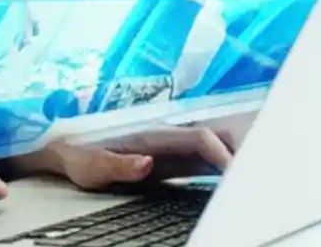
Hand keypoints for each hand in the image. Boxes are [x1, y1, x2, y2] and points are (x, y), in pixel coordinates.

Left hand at [21, 126, 233, 191]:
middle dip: (237, 152)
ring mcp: (169, 148)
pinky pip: (201, 161)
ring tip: (249, 181)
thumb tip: (147, 163)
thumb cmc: (80, 157)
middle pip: (213, 138)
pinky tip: (229, 183)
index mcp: (152, 136)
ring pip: (211, 147)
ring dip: (231, 160)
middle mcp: (165, 138)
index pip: (200, 138)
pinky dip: (220, 169)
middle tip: (253, 178)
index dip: (221, 153)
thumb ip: (119, 165)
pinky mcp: (168, 160)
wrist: (66, 150)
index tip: (235, 174)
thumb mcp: (93, 166)